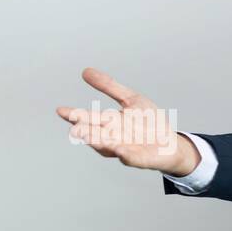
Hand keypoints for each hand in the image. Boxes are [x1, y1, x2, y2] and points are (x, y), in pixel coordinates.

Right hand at [56, 68, 196, 174]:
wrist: (171, 143)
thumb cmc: (149, 122)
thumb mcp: (131, 99)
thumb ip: (109, 87)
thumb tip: (85, 71)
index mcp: (109, 122)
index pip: (90, 118)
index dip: (76, 115)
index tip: (60, 110)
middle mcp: (114, 137)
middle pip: (96, 133)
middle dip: (85, 131)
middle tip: (73, 128)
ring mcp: (127, 149)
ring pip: (109, 147)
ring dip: (99, 142)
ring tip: (87, 137)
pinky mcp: (142, 159)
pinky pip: (133, 158)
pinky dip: (126, 155)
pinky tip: (120, 151)